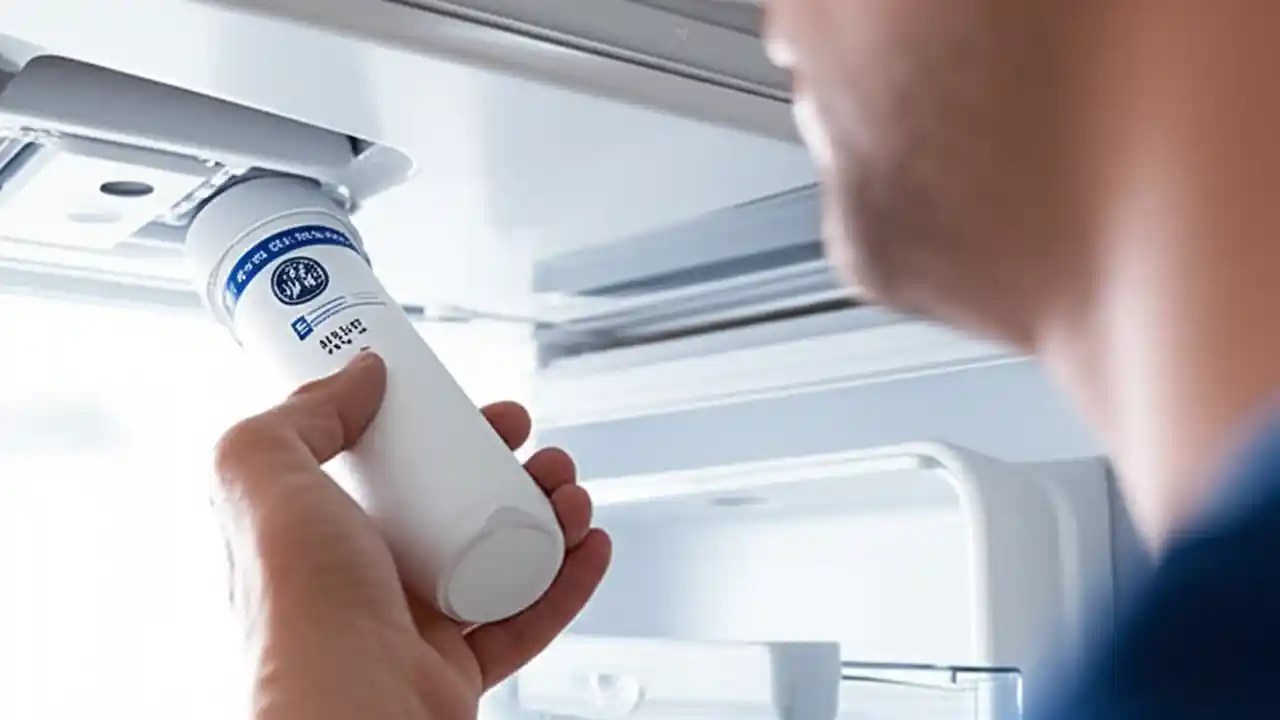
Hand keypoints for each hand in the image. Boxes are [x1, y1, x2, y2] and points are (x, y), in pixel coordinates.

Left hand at [211, 352, 610, 719]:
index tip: (477, 408)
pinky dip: (569, 582)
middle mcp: (365, 580)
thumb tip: (358, 376)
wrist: (346, 712)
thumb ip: (298, 415)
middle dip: (510, 468)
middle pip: (456, 507)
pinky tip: (591, 547)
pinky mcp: (459, 672)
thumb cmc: (298, 607)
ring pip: (498, 561)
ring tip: (573, 493)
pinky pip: (528, 620)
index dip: (441, 431)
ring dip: (550, 519)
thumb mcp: (265, 476)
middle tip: (536, 445)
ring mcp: (413, 628)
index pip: (391, 468)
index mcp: (321, 533)